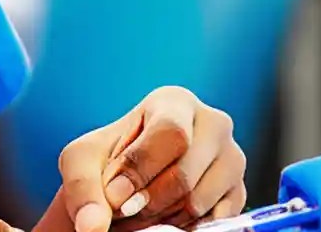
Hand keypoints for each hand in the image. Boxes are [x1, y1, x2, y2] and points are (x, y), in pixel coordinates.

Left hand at [35, 87, 246, 231]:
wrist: (128, 182)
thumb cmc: (107, 161)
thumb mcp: (81, 162)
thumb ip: (82, 188)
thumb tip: (92, 225)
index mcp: (175, 102)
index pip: (171, 134)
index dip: (141, 170)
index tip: (116, 195)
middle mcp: (213, 123)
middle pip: (185, 175)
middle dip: (147, 202)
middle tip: (125, 210)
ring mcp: (233, 159)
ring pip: (199, 203)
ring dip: (161, 219)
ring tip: (140, 212)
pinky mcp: (239, 192)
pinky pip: (214, 221)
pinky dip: (184, 228)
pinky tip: (164, 219)